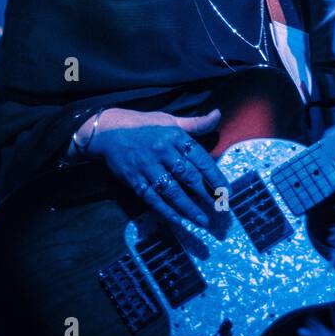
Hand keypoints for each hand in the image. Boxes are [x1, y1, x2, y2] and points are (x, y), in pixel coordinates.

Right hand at [82, 107, 227, 231]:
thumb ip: (195, 123)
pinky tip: (178, 220)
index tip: (226, 191)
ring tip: (202, 220)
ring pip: (171, 190)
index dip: (215, 176)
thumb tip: (218, 115)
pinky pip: (152, 197)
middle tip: (219, 209)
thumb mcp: (170, 120)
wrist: (108, 130)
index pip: (200, 158)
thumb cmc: (144, 125)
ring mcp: (147, 166)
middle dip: (206, 194)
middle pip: (188, 176)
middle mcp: (162, 151)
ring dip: (188, 207)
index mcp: (174, 136)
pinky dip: (165, 210)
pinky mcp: (134, 179)